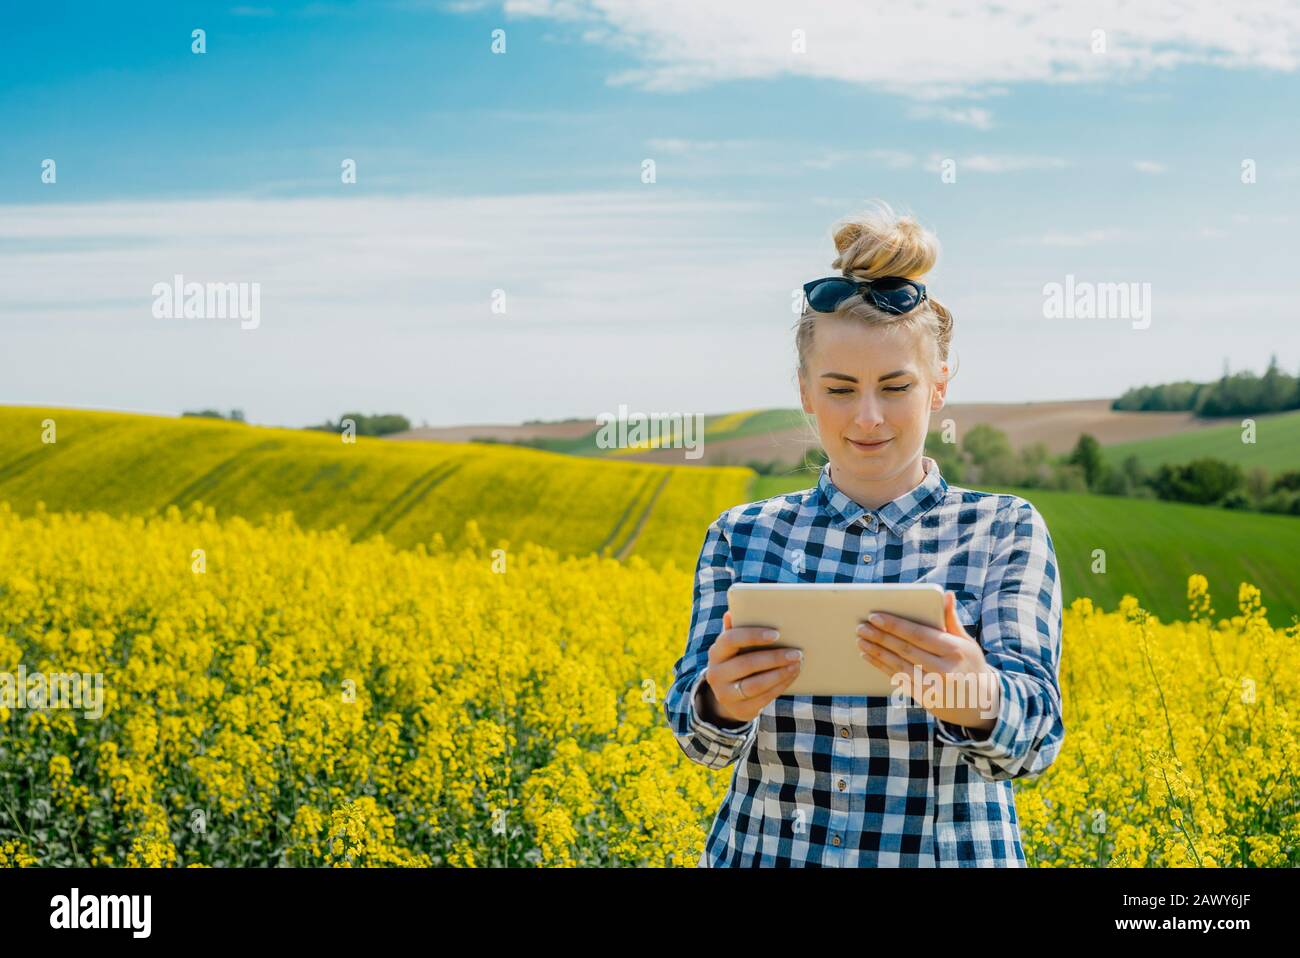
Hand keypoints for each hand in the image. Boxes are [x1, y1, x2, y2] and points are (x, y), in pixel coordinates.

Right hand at [701, 610, 802, 725]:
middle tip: (796, 652)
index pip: (731, 640)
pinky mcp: (740, 710)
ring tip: (797, 664)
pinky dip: (780, 686)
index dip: (753, 636)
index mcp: (715, 653)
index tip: (777, 634)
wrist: (728, 697)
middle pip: (746, 664)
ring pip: (755, 684)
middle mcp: (715, 674)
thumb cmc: (737, 661)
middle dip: (774, 657)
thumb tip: (731, 612)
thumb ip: (735, 631)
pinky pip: (763, 698)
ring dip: (779, 674)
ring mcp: (726, 694)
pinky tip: (792, 676)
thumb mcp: (733, 648)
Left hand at [856, 590, 1000, 729]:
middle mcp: (944, 669)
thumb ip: (951, 620)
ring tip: (861, 640)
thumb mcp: (966, 642)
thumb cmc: (970, 665)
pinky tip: (868, 656)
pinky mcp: (924, 697)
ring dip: (876, 652)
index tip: (875, 616)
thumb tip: (946, 594)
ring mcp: (933, 686)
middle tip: (861, 627)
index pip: (919, 634)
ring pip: (898, 665)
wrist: (981, 704)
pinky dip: (881, 666)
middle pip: (905, 650)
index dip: (895, 625)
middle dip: (880, 637)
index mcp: (955, 650)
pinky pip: (898, 678)